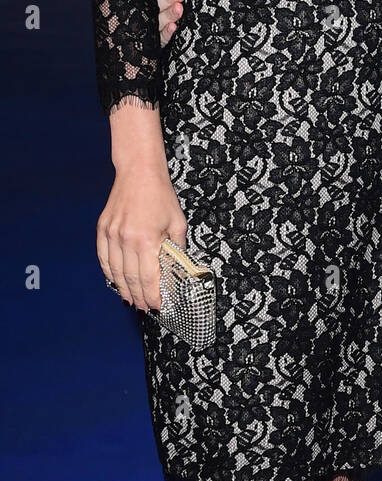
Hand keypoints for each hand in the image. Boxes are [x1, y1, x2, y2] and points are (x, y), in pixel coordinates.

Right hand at [97, 104, 186, 311]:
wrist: (139, 172)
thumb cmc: (161, 196)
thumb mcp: (177, 222)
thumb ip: (177, 248)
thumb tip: (179, 268)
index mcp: (147, 240)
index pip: (148, 278)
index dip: (153, 296)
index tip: (158, 306)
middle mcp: (126, 241)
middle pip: (130, 279)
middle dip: (139, 297)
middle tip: (145, 307)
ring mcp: (111, 235)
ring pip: (115, 272)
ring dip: (123, 289)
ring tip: (131, 300)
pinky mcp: (102, 230)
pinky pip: (104, 258)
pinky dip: (110, 273)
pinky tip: (116, 281)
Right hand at [158, 0, 183, 46]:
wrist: (200, 9)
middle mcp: (158, 5)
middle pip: (159, 0)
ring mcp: (159, 21)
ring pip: (160, 18)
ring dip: (169, 13)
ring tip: (179, 8)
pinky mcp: (162, 37)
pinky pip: (162, 36)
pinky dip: (167, 32)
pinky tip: (174, 27)